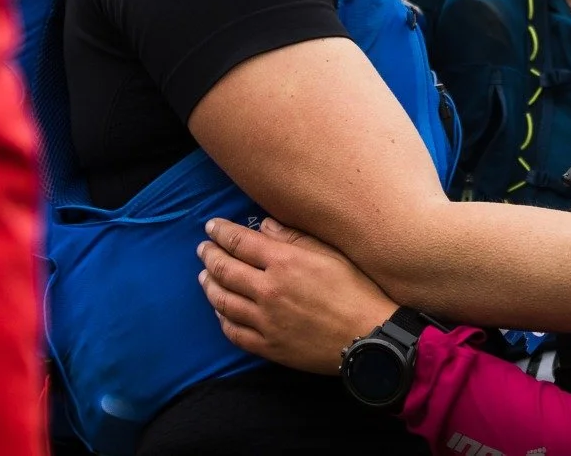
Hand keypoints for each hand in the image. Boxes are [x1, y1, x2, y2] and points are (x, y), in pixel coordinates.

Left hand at [198, 217, 397, 374]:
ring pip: (223, 301)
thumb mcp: (329, 253)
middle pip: (225, 270)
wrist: (368, 336)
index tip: (211, 227)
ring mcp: (265, 320)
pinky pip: (234, 331)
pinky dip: (221, 318)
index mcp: (284, 262)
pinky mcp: (268, 345)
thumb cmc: (355, 289)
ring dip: (209, 286)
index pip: (240, 242)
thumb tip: (263, 225)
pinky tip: (220, 311)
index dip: (221, 233)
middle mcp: (268, 290)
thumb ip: (294, 237)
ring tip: (204, 277)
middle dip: (209, 256)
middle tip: (202, 249)